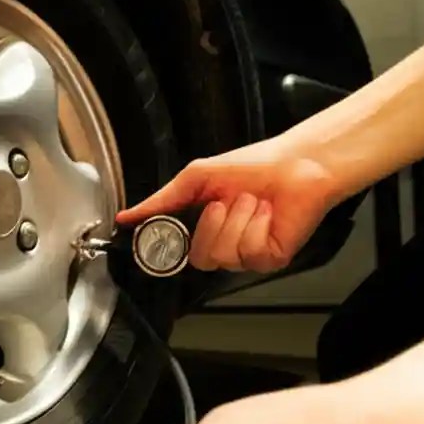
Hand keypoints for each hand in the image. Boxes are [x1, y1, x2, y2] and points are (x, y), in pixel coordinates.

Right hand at [117, 139, 340, 272]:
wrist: (297, 164)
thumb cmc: (253, 166)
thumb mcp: (196, 178)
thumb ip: (161, 201)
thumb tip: (126, 217)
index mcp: (204, 228)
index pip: (175, 251)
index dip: (171, 243)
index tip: (167, 228)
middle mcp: (224, 245)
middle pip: (199, 258)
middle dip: (211, 224)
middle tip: (226, 201)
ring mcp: (247, 255)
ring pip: (224, 256)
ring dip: (237, 221)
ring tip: (252, 202)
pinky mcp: (270, 259)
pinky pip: (249, 253)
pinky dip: (256, 226)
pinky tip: (267, 213)